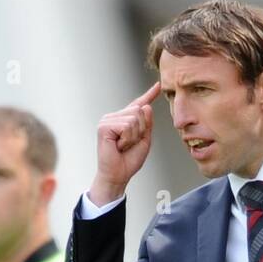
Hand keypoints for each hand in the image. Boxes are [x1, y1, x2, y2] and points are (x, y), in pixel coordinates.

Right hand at [90, 80, 160, 203]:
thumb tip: (147, 107)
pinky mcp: (104, 126)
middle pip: (139, 111)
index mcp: (124, 120)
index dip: (149, 95)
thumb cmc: (129, 161)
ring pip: (134, 118)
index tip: (158, 86)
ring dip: (133, 136)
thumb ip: (147, 125)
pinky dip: (127, 139)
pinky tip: (118, 146)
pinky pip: (126, 126)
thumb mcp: (144, 141)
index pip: (138, 104)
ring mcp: (108, 120)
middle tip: (129, 144)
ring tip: (123, 146)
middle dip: (141, 130)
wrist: (118, 175)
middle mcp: (115, 116)